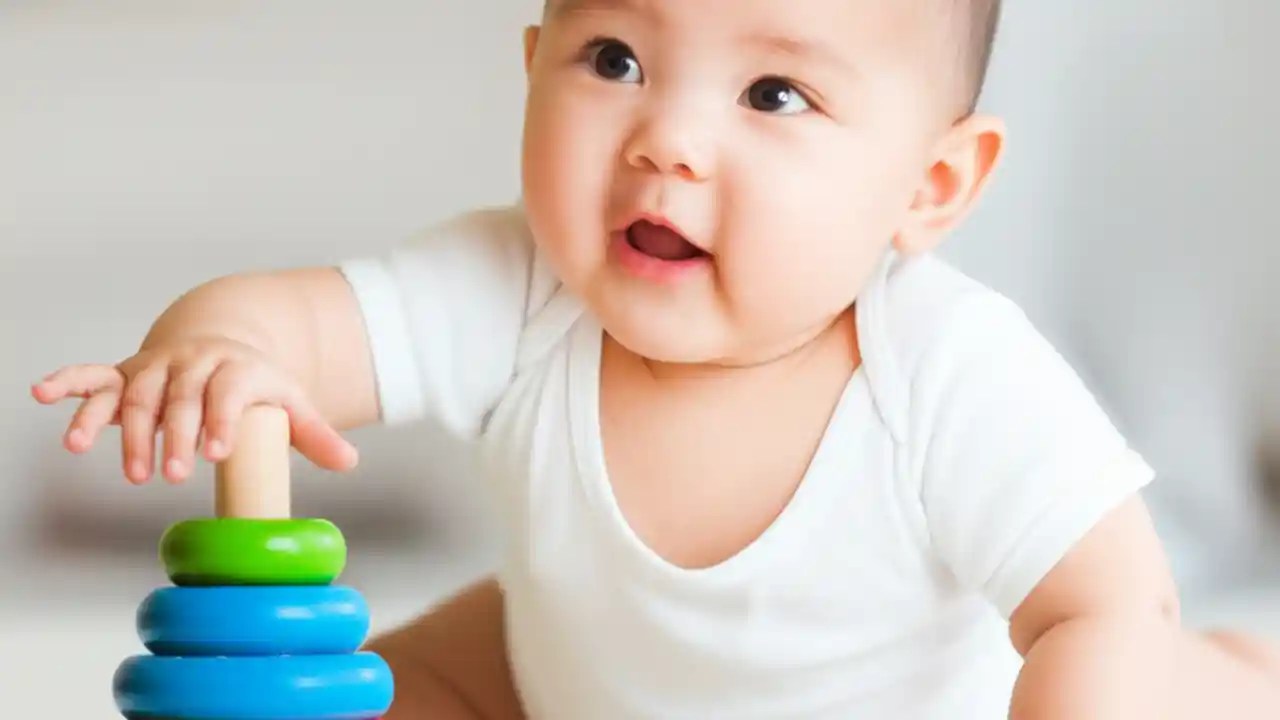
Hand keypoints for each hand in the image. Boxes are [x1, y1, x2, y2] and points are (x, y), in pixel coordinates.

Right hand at [31, 336, 357, 483]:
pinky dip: (65, 383)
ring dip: (115, 427)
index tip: (216, 453)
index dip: (221, 420)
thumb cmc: (258, 385)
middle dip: (171, 435)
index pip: (228, 393)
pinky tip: (40, 395)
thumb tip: (350, 462)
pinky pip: (91, 375)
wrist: (225, 344)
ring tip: (98, 458)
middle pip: (177, 397)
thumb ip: (315, 434)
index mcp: (236, 368)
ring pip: (132, 393)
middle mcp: (193, 363)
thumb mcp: (290, 401)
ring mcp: (155, 366)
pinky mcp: (125, 372)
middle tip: (168, 476)